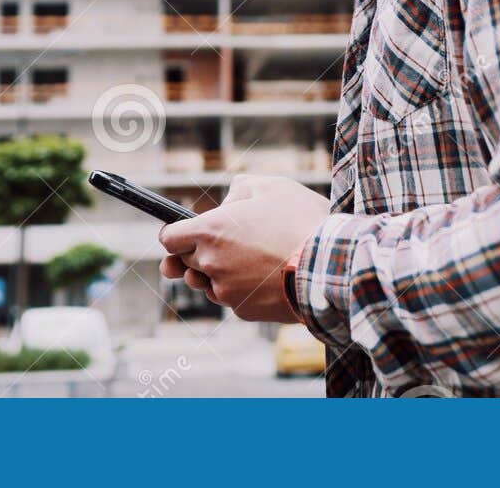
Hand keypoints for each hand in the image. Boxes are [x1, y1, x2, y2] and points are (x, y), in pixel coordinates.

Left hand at [159, 174, 330, 322]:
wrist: (330, 267)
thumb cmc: (303, 223)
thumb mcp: (273, 188)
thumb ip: (242, 188)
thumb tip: (230, 199)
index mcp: (211, 230)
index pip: (169, 238)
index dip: (176, 233)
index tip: (185, 232)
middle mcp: (211, 263)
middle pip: (188, 260)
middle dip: (202, 251)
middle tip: (230, 242)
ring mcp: (226, 291)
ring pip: (209, 283)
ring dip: (219, 272)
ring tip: (250, 259)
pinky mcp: (243, 311)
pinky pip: (232, 299)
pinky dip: (242, 290)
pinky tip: (266, 277)